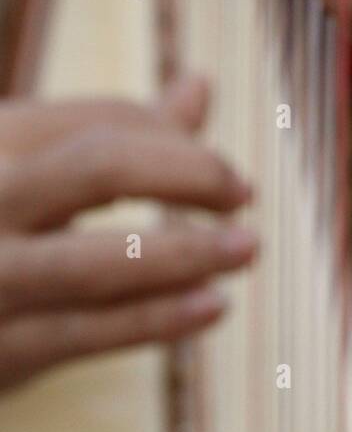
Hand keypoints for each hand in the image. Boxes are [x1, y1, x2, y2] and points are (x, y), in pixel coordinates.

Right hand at [0, 76, 256, 390]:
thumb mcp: (33, 170)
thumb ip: (116, 135)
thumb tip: (201, 81)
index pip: (106, 123)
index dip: (177, 141)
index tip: (222, 172)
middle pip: (102, 167)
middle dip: (188, 173)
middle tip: (242, 193)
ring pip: (99, 262)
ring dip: (187, 252)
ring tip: (247, 246)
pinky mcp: (0, 350)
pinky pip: (90, 332)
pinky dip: (158, 317)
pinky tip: (212, 304)